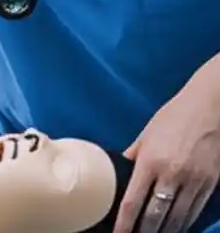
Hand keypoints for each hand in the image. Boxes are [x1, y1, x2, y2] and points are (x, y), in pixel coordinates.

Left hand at [114, 70, 219, 232]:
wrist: (209, 108)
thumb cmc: (174, 117)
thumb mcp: (146, 135)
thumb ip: (132, 156)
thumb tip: (118, 171)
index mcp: (150, 161)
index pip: (132, 201)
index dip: (124, 223)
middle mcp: (171, 174)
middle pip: (155, 215)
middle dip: (143, 231)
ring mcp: (193, 180)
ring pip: (177, 217)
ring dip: (164, 230)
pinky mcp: (210, 183)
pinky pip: (195, 210)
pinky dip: (184, 222)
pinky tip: (175, 227)